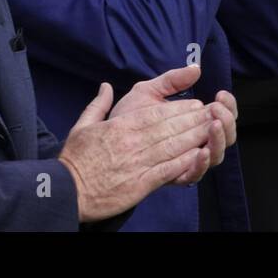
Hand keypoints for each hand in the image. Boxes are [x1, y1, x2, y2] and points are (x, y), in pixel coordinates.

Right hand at [58, 83, 219, 221]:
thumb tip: (105, 85)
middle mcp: (132, 142)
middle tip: (212, 114)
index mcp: (121, 126)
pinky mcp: (140, 184)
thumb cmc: (75, 159)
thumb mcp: (83, 125)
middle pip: (170, 127)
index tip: (197, 103)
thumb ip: (98, 104)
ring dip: (195, 137)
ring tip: (211, 130)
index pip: (158, 113)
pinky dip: (185, 161)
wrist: (65, 192)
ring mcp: (137, 163)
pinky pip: (168, 170)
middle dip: (194, 119)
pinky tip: (198, 154)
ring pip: (173, 146)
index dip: (181, 108)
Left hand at [110, 64, 237, 182]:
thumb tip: (196, 68)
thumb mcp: (148, 92)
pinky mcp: (175, 176)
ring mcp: (187, 160)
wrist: (102, 144)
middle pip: (227, 134)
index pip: (222, 113)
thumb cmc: (126, 118)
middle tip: (218, 108)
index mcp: (194, 122)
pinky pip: (196, 174)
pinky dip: (202, 163)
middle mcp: (196, 142)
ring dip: (220, 139)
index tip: (221, 94)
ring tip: (214, 124)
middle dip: (228, 120)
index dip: (228, 104)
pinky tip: (202, 150)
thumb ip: (172, 80)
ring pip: (217, 155)